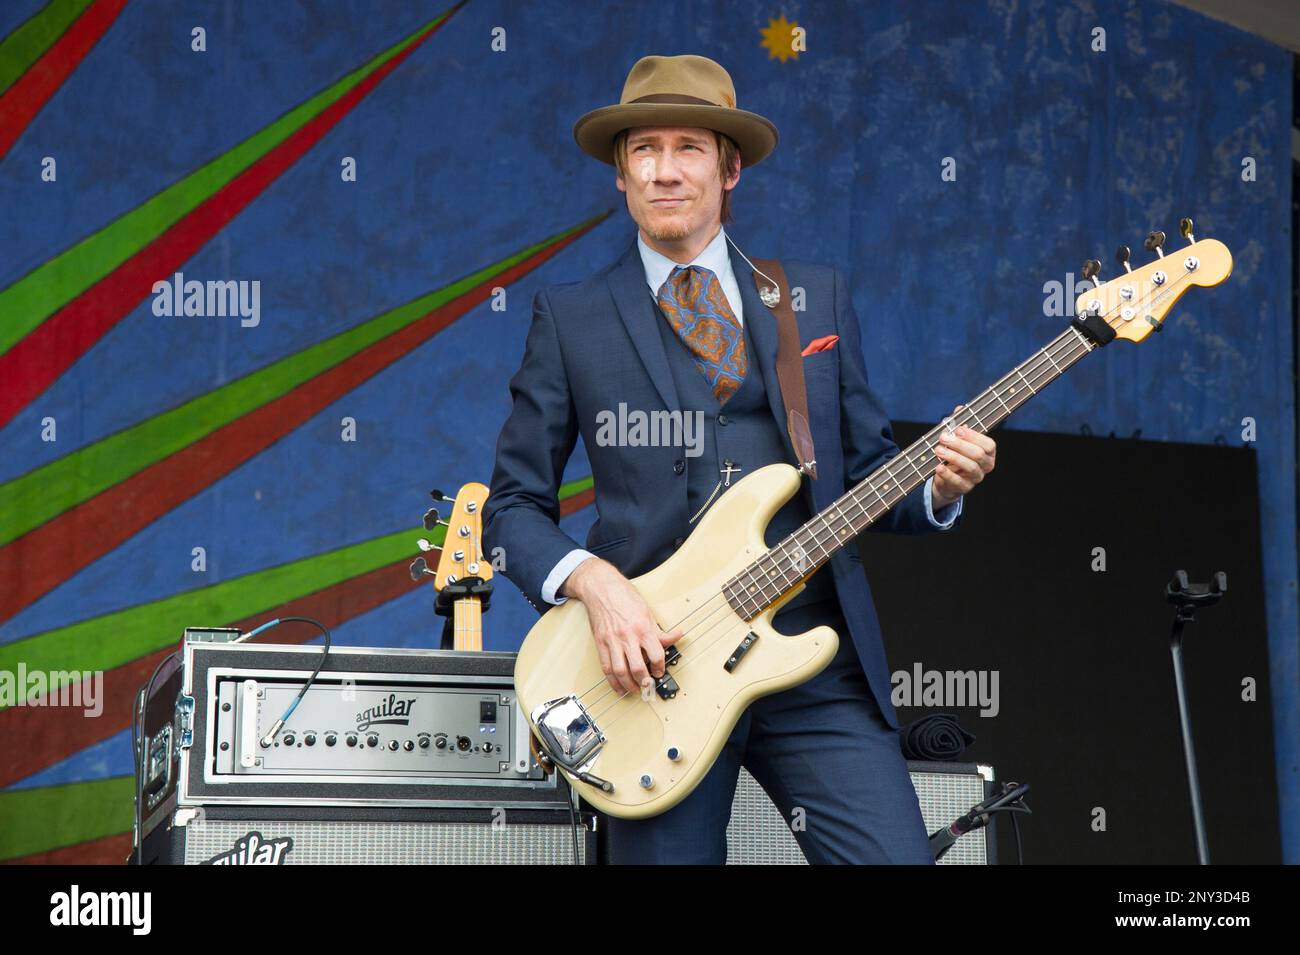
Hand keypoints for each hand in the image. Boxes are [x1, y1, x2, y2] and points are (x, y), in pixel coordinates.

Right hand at [561, 558, 683, 694]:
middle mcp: (627, 636)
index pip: (656, 654)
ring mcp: (612, 641)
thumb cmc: (624, 596)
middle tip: (648, 686)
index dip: (660, 667)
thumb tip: (676, 636)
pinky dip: (612, 681)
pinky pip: (606, 667)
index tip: (660, 671)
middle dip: (644, 682)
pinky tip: (618, 687)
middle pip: (638, 667)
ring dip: (628, 685)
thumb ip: (659, 630)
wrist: (601, 587)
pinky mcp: (600, 643)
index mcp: (642, 627)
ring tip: (635, 690)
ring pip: (620, 671)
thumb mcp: (647, 611)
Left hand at [932, 404, 995, 508]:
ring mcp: (976, 478)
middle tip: (943, 438)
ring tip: (938, 450)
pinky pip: (958, 482)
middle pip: (979, 455)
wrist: (945, 478)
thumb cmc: (954, 454)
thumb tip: (959, 408)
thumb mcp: (957, 439)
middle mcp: (986, 466)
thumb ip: (959, 424)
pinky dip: (947, 474)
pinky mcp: (964, 488)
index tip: (957, 429)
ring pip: (970, 467)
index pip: (989, 445)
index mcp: (988, 452)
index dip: (973, 436)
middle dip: (960, 445)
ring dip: (953, 457)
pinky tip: (938, 467)